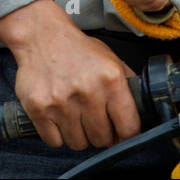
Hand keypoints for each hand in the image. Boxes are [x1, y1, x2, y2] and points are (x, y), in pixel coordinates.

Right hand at [0, 0, 139, 149]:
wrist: (41, 36)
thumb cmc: (77, 49)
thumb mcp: (111, 59)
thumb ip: (128, 85)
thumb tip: (140, 115)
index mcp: (111, 79)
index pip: (129, 128)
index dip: (127, 135)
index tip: (121, 133)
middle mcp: (88, 92)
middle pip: (102, 139)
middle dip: (100, 133)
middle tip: (93, 119)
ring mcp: (62, 103)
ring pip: (79, 144)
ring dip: (78, 134)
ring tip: (74, 115)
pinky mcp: (39, 109)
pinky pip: (55, 142)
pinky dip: (57, 135)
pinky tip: (58, 117)